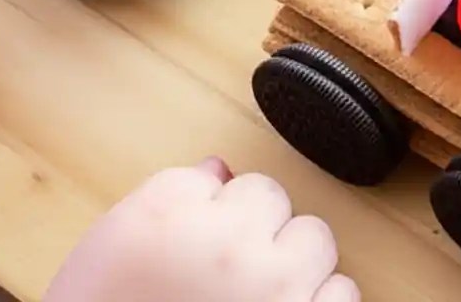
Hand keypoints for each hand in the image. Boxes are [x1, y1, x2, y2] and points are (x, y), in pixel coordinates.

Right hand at [43, 158, 360, 301]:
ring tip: (257, 290)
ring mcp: (277, 295)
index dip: (229, 210)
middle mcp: (236, 252)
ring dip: (296, 259)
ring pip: (317, 242)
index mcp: (186, 221)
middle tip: (229, 267)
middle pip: (282, 205)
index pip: (246, 183)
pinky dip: (321, 298)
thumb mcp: (118, 239)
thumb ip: (173, 192)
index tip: (211, 236)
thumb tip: (219, 171)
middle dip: (263, 227)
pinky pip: (342, 292)